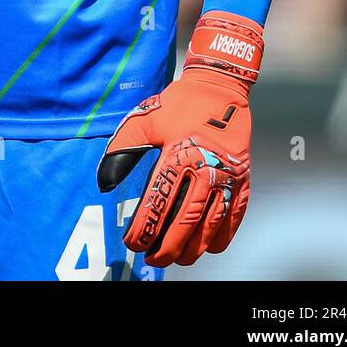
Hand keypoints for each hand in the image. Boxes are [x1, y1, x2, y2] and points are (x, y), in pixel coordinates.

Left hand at [97, 11, 262, 267]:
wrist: (218, 87)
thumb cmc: (178, 105)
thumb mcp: (144, 120)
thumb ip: (122, 150)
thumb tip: (104, 182)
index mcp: (178, 155)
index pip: (158, 202)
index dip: (144, 228)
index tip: (132, 242)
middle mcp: (204, 169)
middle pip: (186, 221)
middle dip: (168, 246)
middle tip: (154, 258)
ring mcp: (227, 176)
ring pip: (211, 224)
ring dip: (194, 247)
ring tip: (180, 258)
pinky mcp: (242, 178)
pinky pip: (235, 216)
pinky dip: (223, 236)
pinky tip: (209, 247)